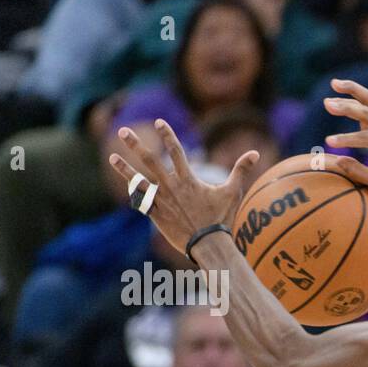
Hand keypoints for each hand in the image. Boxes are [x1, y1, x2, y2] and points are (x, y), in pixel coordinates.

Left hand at [107, 119, 258, 255]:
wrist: (208, 244)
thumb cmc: (222, 219)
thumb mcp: (233, 192)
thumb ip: (240, 170)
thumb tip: (255, 153)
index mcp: (188, 179)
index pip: (176, 151)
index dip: (168, 134)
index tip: (159, 121)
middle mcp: (171, 186)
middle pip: (150, 160)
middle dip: (136, 145)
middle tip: (123, 132)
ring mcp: (162, 200)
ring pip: (138, 180)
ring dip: (124, 168)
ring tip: (112, 157)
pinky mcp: (156, 214)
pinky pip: (140, 200)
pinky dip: (131, 192)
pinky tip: (123, 184)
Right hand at [322, 79, 367, 193]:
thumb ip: (359, 172)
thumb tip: (338, 161)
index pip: (365, 138)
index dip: (346, 140)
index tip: (328, 142)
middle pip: (365, 111)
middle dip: (346, 108)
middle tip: (327, 104)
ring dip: (351, 89)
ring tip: (333, 83)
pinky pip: (365, 100)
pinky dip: (353, 91)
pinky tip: (336, 85)